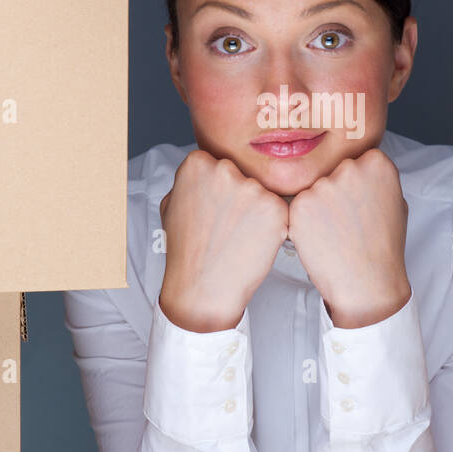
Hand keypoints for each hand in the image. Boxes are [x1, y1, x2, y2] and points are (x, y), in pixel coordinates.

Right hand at [158, 150, 288, 332]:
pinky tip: (254, 241)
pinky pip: (280, 210)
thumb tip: (204, 171)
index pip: (219, 163)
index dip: (220, 188)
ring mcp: (252, 188)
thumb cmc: (186, 251)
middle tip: (229, 224)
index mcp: (198, 163)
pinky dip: (273, 226)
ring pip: (263, 193)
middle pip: (243, 174)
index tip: (216, 206)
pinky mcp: (275, 208)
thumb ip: (190, 182)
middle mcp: (225, 170)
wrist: (202, 289)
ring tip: (239, 236)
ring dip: (257, 212)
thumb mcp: (172, 205)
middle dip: (241, 196)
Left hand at [287, 148, 410, 327]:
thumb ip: (375, 179)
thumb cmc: (384, 246)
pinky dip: (304, 221)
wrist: (367, 282)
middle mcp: (349, 168)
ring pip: (313, 189)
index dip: (354, 185)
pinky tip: (321, 238)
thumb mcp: (395, 202)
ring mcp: (323, 185)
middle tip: (346, 221)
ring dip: (318, 207)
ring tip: (336, 232)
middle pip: (332, 172)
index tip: (359, 203)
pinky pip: (298, 206)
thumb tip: (361, 167)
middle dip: (334, 192)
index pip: (355, 160)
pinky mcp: (300, 204)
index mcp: (376, 162)